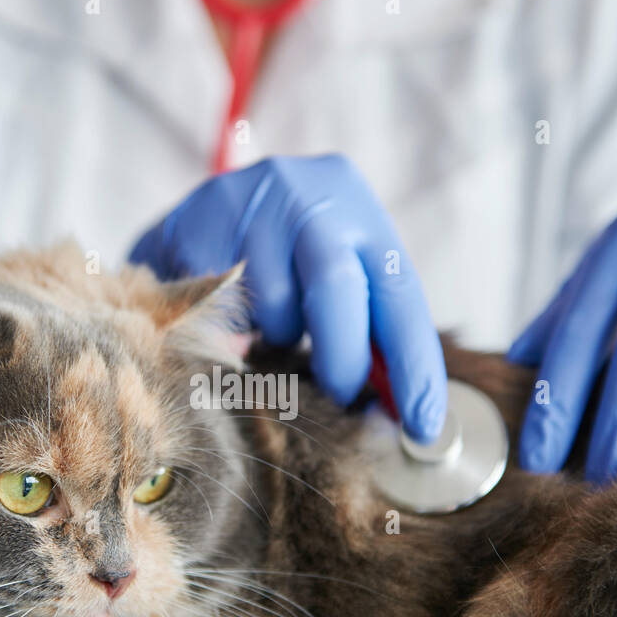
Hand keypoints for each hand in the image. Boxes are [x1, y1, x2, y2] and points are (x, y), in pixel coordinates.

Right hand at [131, 154, 447, 441]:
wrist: (201, 220)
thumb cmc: (282, 264)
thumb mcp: (334, 277)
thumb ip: (365, 328)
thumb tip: (394, 406)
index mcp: (357, 207)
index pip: (398, 290)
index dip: (413, 363)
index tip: (422, 423)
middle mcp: (306, 193)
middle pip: (335, 284)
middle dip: (342, 356)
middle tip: (340, 396)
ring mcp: (247, 201)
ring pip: (271, 302)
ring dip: (276, 337)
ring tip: (264, 330)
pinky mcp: (194, 222)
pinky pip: (218, 307)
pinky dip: (230, 330)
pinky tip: (224, 318)